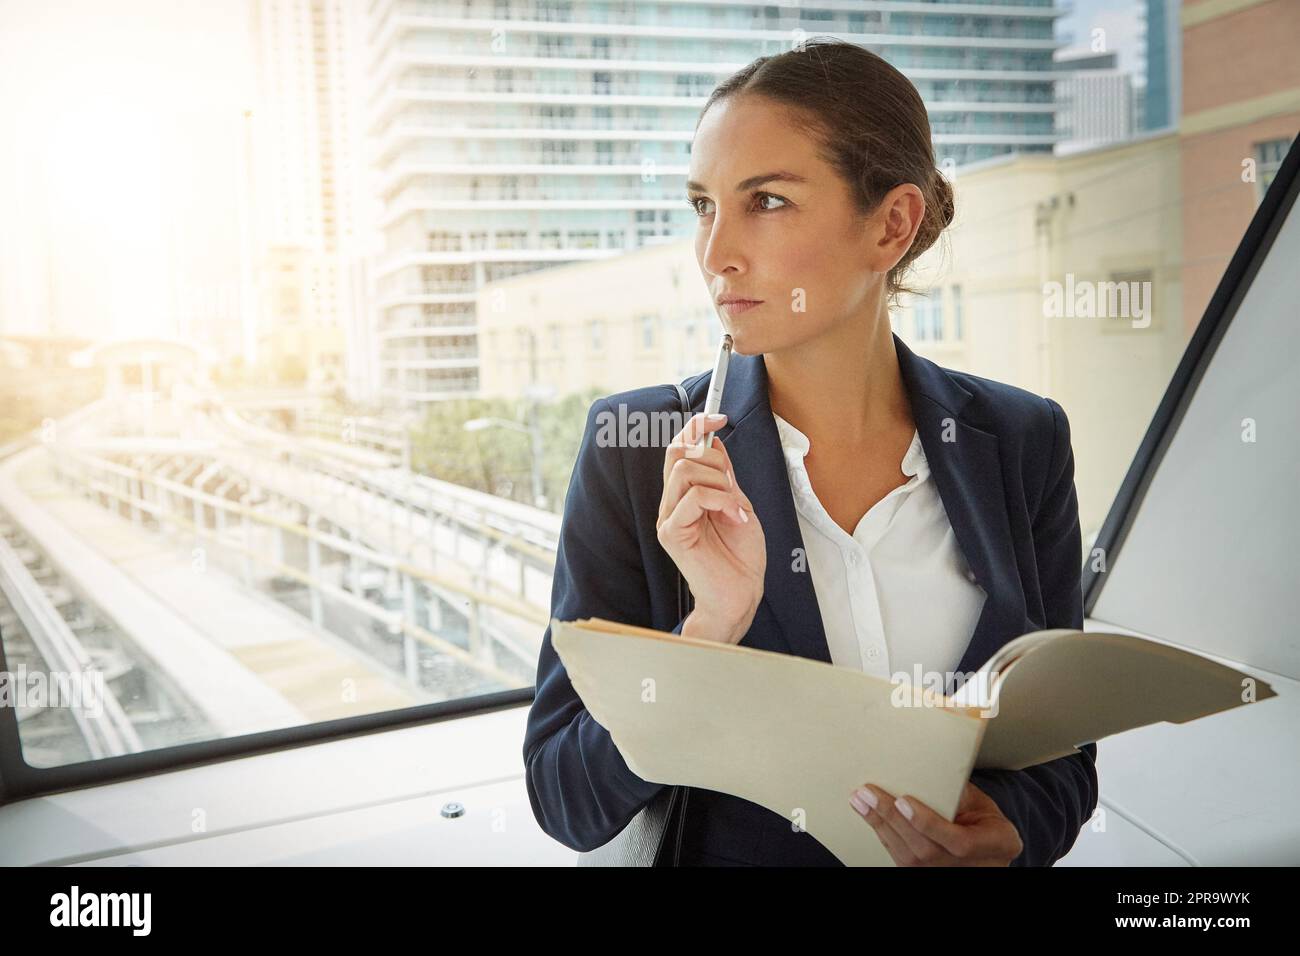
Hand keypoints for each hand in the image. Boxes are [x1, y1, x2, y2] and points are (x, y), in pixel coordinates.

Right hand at [655, 412, 764, 644]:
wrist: (741, 593)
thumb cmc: (741, 555)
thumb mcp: (738, 502)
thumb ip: (723, 475)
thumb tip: (712, 440)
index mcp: (684, 494)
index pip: (678, 448)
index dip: (694, 427)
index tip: (718, 417)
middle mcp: (671, 503)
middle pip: (678, 453)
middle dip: (714, 458)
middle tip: (735, 485)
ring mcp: (668, 518)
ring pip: (685, 471)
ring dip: (720, 482)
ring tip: (736, 507)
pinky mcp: (671, 534)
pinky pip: (693, 497)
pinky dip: (721, 500)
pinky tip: (736, 517)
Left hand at [849, 780, 1022, 865]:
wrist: (991, 849)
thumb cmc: (987, 821)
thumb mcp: (983, 803)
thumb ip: (959, 794)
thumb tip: (928, 774)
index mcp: (994, 845)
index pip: (958, 842)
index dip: (928, 823)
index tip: (903, 801)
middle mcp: (969, 866)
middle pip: (925, 850)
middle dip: (892, 819)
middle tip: (868, 794)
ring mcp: (945, 874)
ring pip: (908, 857)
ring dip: (880, 826)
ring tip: (860, 802)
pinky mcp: (926, 874)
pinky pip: (901, 858)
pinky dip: (884, 835)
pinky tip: (870, 816)